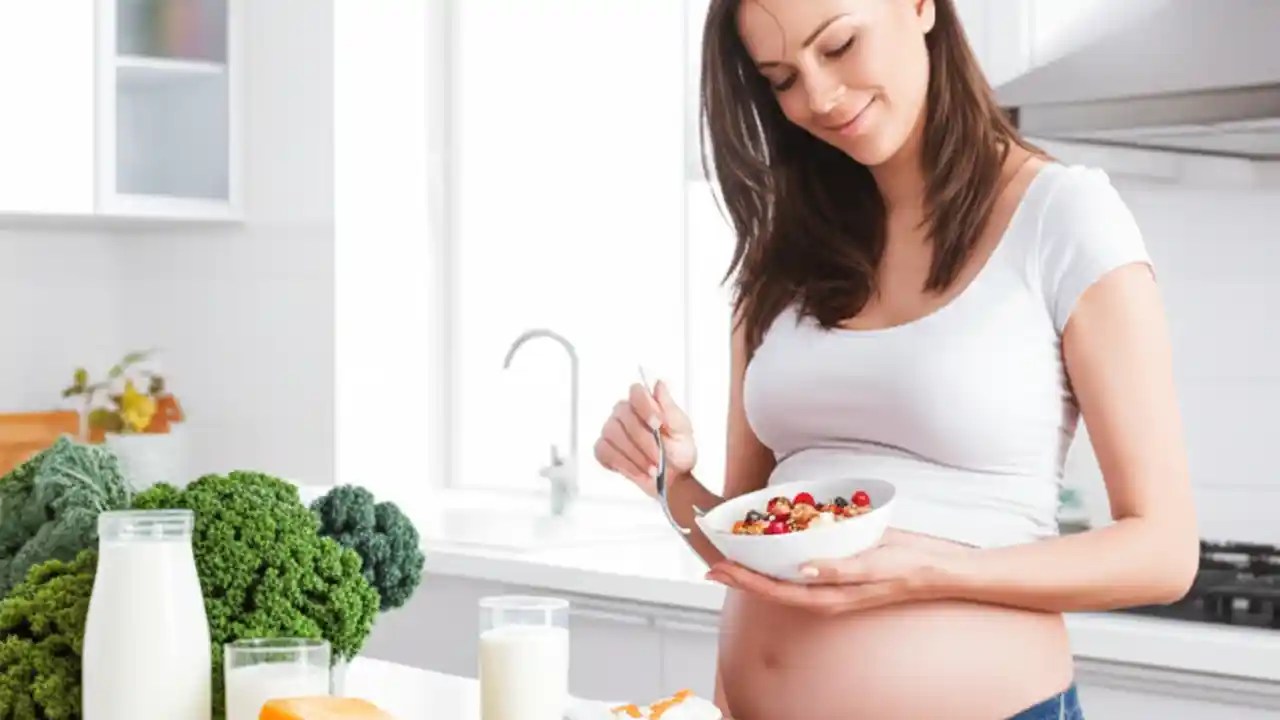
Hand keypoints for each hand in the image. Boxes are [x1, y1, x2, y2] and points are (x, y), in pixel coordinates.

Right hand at [592, 378, 696, 497]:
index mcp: (645, 404)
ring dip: (635, 455)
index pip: (636, 392)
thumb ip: (669, 408)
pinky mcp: (603, 449)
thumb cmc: (679, 451)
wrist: (673, 479)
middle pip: (625, 417)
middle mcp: (624, 413)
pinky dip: (623, 464)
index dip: (645, 408)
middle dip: (644, 441)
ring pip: (613, 435)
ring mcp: (611, 431)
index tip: (657, 424)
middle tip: (659, 457)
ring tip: (652, 468)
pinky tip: (637, 470)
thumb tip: (660, 384)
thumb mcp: (682, 430)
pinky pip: (604, 451)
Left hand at [704, 544, 949, 615]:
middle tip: (713, 560)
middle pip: (772, 586)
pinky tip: (770, 542)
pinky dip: (781, 554)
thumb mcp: (874, 566)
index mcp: (828, 597)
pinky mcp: (838, 566)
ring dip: (757, 566)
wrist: (935, 567)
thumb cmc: (907, 568)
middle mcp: (824, 592)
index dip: (743, 581)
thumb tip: (803, 571)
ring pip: (783, 577)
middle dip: (742, 575)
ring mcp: (830, 580)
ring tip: (733, 552)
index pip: (774, 591)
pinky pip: (801, 564)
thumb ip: (840, 570)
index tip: (718, 569)